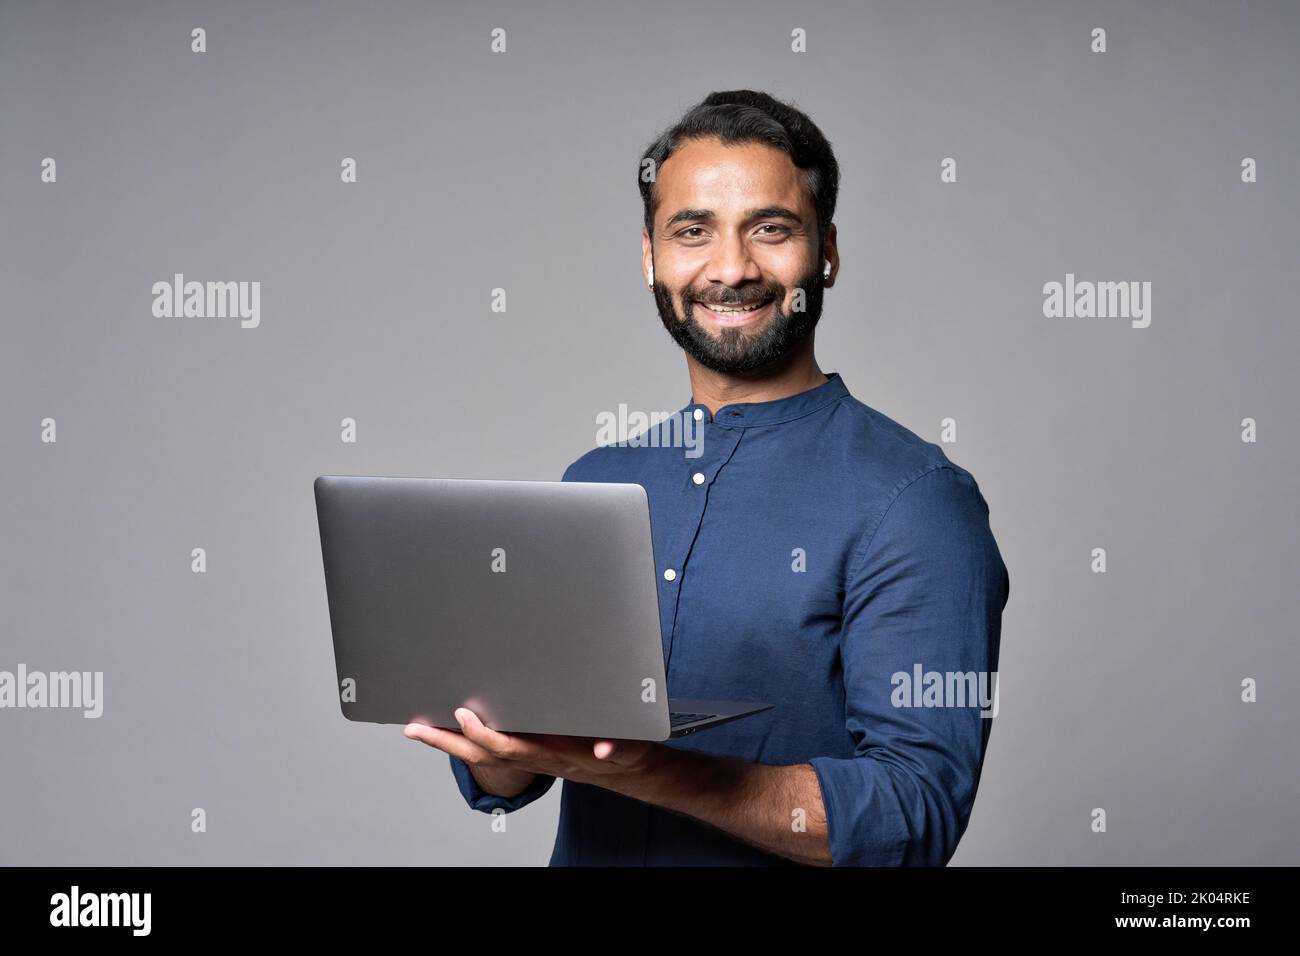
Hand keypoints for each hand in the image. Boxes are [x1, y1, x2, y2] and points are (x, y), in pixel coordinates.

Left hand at [403, 707, 664, 788]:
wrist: (623, 767)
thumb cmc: (619, 752)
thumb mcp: (624, 748)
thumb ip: (616, 747)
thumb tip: (605, 750)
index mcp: (551, 754)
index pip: (509, 747)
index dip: (484, 733)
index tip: (464, 715)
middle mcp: (533, 758)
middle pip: (482, 754)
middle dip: (447, 742)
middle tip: (416, 728)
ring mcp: (527, 757)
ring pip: (480, 753)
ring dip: (448, 743)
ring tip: (419, 728)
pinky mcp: (527, 750)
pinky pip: (487, 749)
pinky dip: (463, 740)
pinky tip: (447, 728)